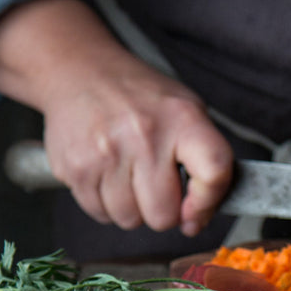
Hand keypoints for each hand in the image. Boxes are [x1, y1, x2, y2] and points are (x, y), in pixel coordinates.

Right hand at [0, 0, 233, 234]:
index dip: (209, 203)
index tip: (197, 214)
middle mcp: (145, 135)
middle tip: (156, 187)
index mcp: (182, 118)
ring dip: (132, 208)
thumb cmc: (140, 97)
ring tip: (127, 175)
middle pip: (164, 215)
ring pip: (130, 220)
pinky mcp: (76, 167)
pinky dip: (105, 204)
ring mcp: (107, 153)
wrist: (80, 70)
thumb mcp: (186, 109)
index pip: (214, 172)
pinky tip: (106, 174)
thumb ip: (204, 159)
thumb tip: (199, 218)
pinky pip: (100, 214)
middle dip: (162, 210)